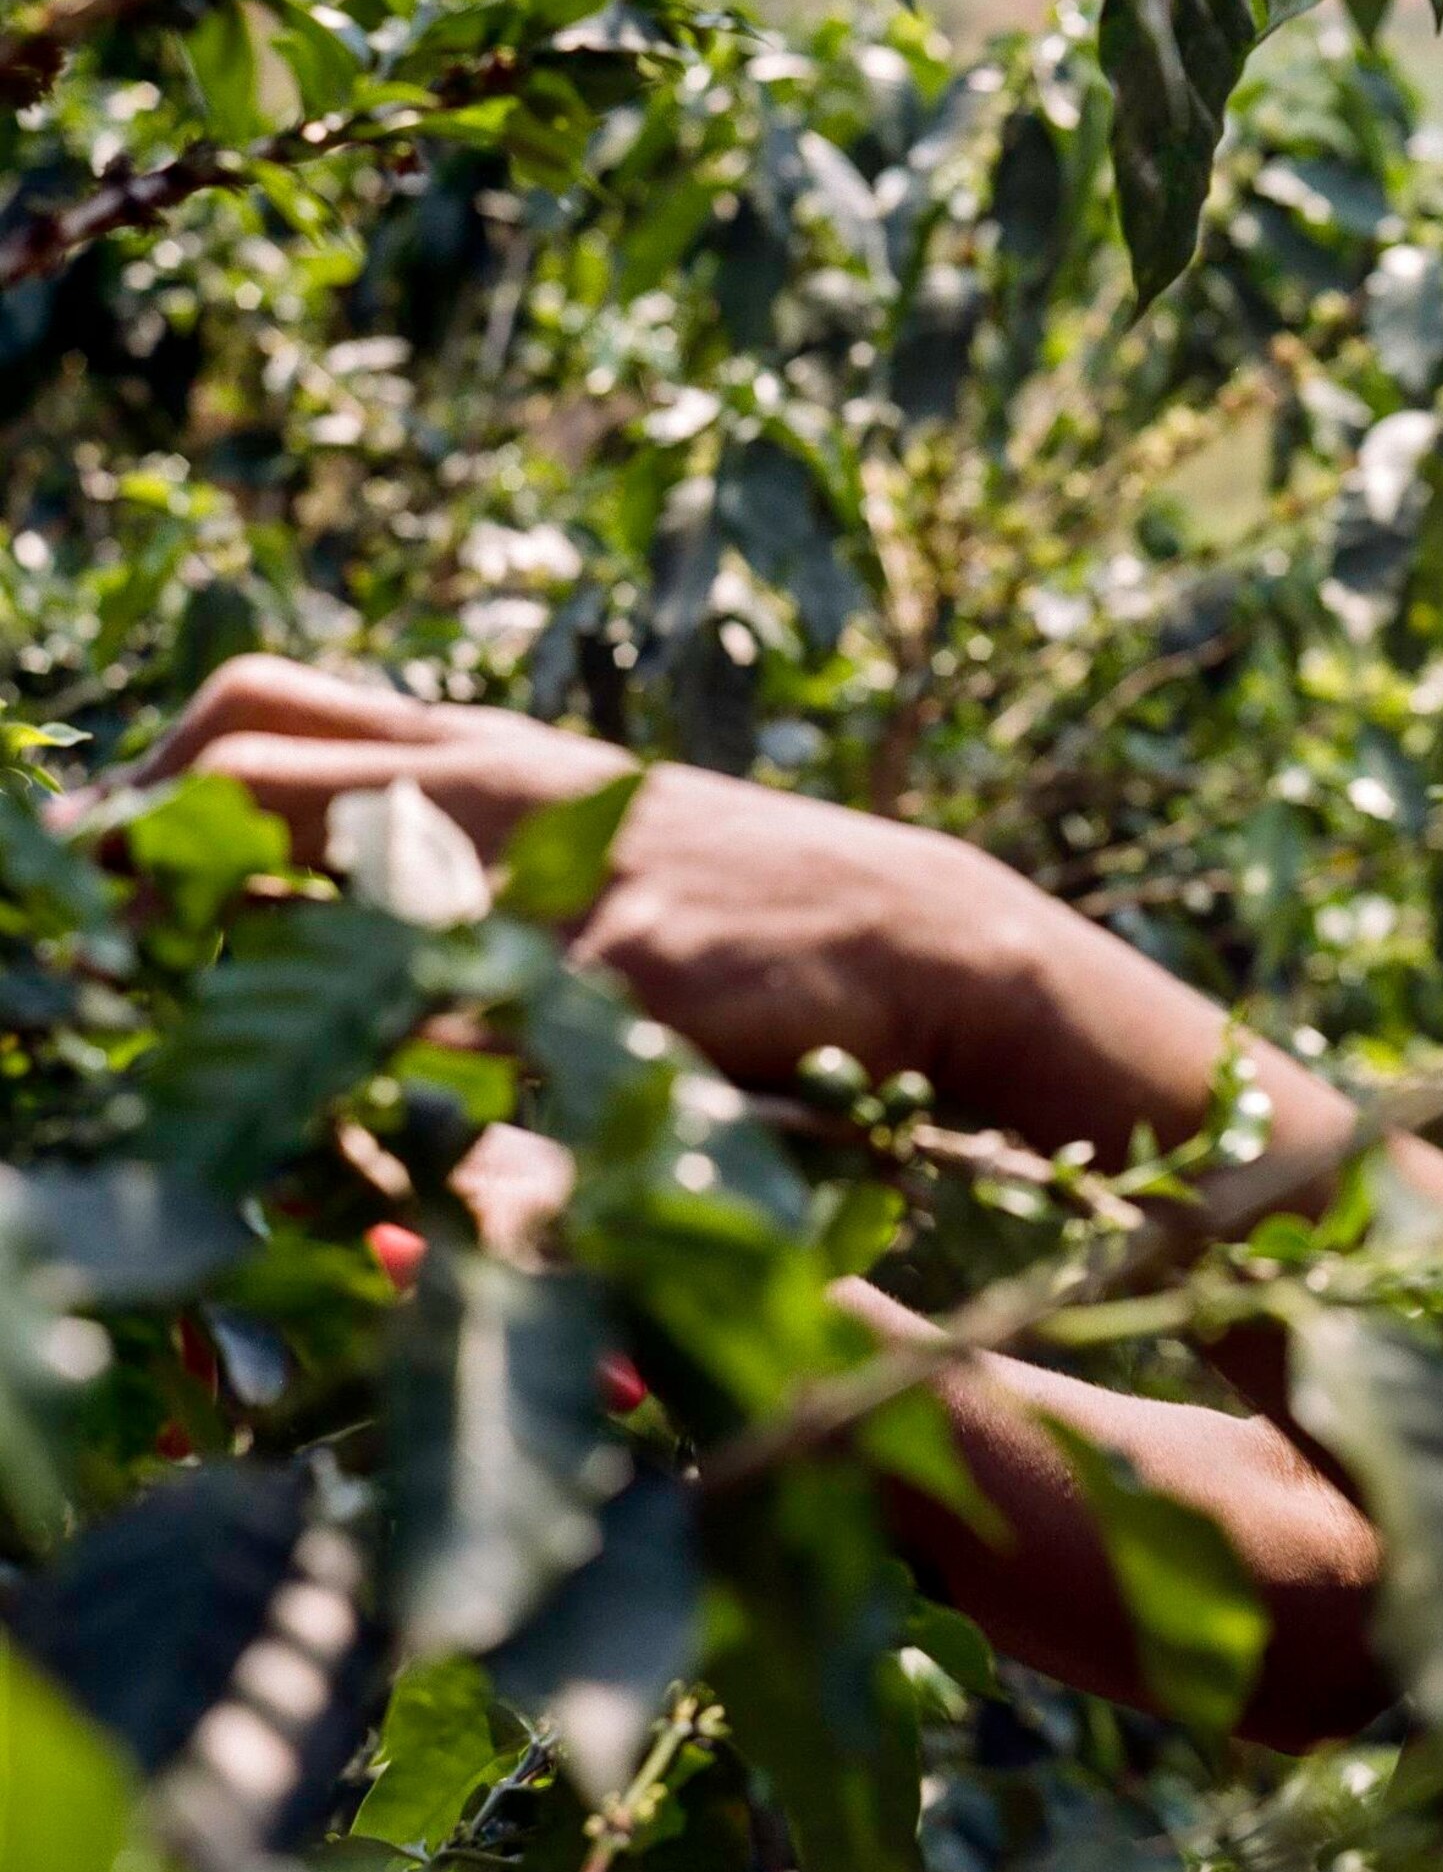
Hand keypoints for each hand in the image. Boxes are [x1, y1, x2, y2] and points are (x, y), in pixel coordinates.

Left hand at [124, 656, 1025, 1089]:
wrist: (922, 932)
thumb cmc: (748, 901)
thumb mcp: (593, 840)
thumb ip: (465, 848)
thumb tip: (308, 899)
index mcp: (482, 755)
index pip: (251, 715)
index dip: (141, 789)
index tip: (91, 894)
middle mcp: (495, 792)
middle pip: (238, 766)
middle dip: (133, 858)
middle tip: (93, 967)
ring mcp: (549, 879)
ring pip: (313, 893)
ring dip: (231, 977)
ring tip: (195, 1070)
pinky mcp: (622, 979)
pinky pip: (463, 1039)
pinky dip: (387, 1099)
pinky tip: (360, 1156)